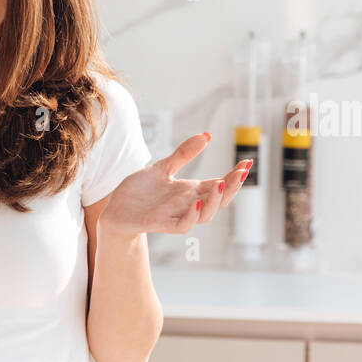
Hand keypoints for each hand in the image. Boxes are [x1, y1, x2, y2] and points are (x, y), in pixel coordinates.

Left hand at [98, 132, 251, 237]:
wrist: (114, 210)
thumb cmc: (138, 192)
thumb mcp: (163, 168)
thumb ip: (183, 154)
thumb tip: (207, 135)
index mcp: (189, 191)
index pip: (219, 184)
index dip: (234, 176)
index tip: (247, 162)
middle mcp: (186, 204)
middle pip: (218, 200)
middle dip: (232, 188)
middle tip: (241, 172)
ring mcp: (175, 215)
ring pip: (204, 215)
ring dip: (214, 201)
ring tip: (221, 184)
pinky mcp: (159, 223)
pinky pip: (181, 225)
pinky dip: (191, 217)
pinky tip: (196, 204)